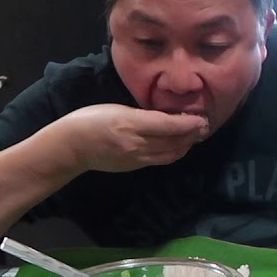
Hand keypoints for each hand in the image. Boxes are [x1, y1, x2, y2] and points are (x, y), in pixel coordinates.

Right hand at [56, 104, 209, 172]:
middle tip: (204, 125)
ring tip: (195, 135)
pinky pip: (161, 160)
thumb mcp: (116, 109)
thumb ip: (142, 114)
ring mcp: (136, 158)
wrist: (71, 147)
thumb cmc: (90, 119)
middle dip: (192, 135)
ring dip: (186, 145)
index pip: (167, 125)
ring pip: (170, 154)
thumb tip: (166, 117)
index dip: (188, 124)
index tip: (202, 118)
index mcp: (131, 124)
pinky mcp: (135, 167)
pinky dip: (174, 152)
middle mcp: (136, 144)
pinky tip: (179, 145)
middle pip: (173, 142)